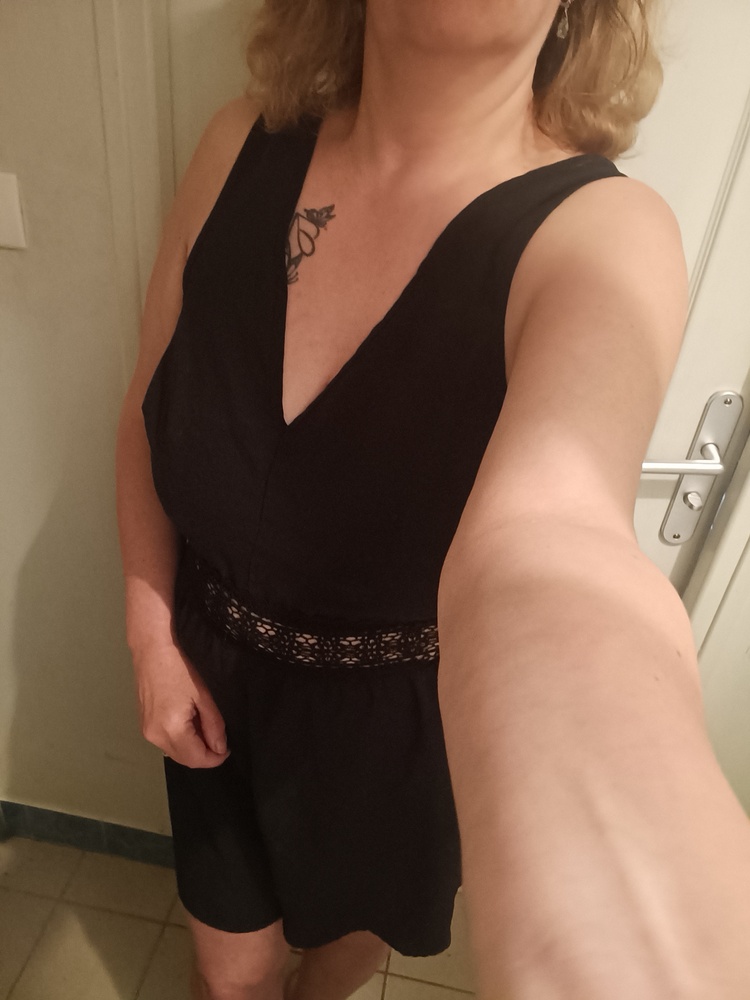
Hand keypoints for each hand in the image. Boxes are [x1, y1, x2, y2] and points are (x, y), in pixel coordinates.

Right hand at [132, 640, 230, 767]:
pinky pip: (166, 742)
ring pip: (174, 753)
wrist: (152, 651)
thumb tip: (220, 748)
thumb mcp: (203, 696)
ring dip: (192, 747)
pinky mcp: (143, 725)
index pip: (196, 758)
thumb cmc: (180, 668)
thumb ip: (214, 725)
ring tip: (204, 726)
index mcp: (171, 730)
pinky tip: (189, 722)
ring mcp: (146, 732)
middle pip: (184, 760)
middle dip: (204, 754)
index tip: (227, 749)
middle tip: (218, 738)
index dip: (214, 759)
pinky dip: (180, 740)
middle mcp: (155, 736)